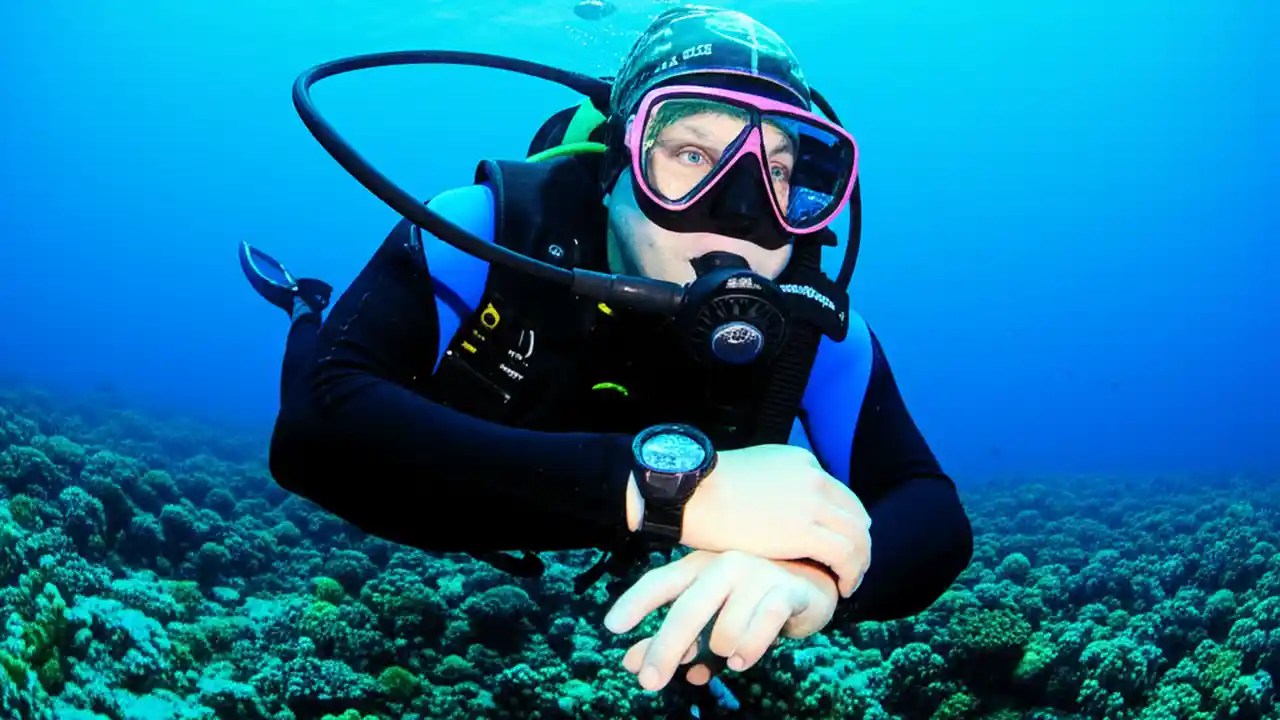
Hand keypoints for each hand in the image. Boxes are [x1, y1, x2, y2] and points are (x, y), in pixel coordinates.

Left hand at [603, 550, 839, 690]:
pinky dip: (749, 649)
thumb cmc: (749, 601)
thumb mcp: (709, 619)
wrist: (811, 585)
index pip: (661, 582)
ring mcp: (756, 574)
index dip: (635, 602)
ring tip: (730, 656)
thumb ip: (673, 640)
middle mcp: (723, 565)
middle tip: (649, 683)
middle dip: (665, 649)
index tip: (611, 627)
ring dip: (721, 651)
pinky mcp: (787, 591)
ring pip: (724, 627)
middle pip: (687, 609)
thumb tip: (631, 666)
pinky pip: (762, 626)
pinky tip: (742, 660)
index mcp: (699, 567)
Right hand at [680, 444, 871, 597]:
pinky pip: (845, 555)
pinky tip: (842, 588)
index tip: (841, 545)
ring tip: (848, 583)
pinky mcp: (805, 530)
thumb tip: (776, 512)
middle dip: (859, 544)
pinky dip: (850, 573)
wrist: (692, 492)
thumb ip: (775, 487)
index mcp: (802, 463)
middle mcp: (814, 478)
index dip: (846, 524)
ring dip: (858, 563)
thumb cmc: (707, 490)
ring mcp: (812, 503)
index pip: (840, 496)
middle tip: (852, 568)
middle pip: (855, 515)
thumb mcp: (753, 474)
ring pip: (857, 537)